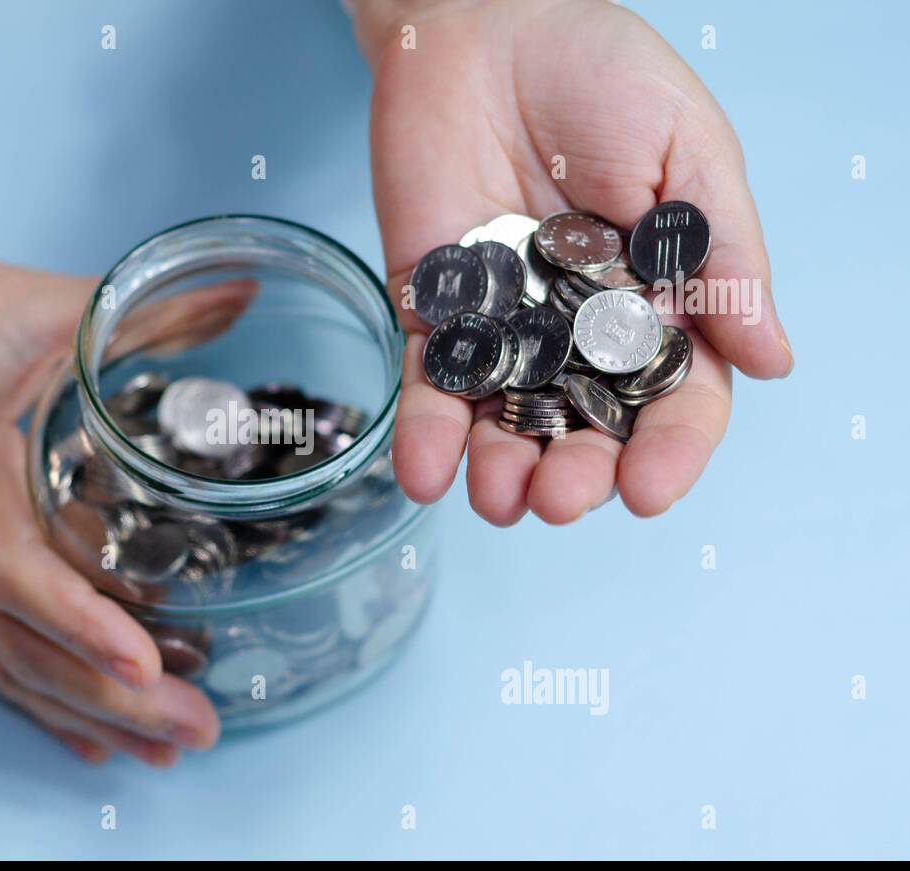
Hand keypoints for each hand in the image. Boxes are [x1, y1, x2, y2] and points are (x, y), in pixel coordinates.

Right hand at [0, 142, 221, 764]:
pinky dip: (43, 700)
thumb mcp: (45, 302)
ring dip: (84, 713)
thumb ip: (145, 307)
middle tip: (197, 729)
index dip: (78, 620)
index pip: (13, 565)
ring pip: (4, 660)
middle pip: (18, 640)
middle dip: (107, 697)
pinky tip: (96, 738)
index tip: (143, 662)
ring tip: (167, 748)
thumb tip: (248, 292)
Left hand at [353, 0, 791, 523]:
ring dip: (502, 471)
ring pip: (505, 423)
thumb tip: (772, 359)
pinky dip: (424, 433)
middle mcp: (580, 331)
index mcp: (656, 303)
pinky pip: (429, 383)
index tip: (650, 489)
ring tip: (499, 499)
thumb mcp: (690, 154)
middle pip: (586, 429)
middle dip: (578, 473)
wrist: (488, 25)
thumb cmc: (602, 76)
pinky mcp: (434, 313)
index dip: (668, 450)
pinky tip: (426, 474)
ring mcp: (504, 329)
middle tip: (562, 497)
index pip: (673, 398)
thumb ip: (723, 258)